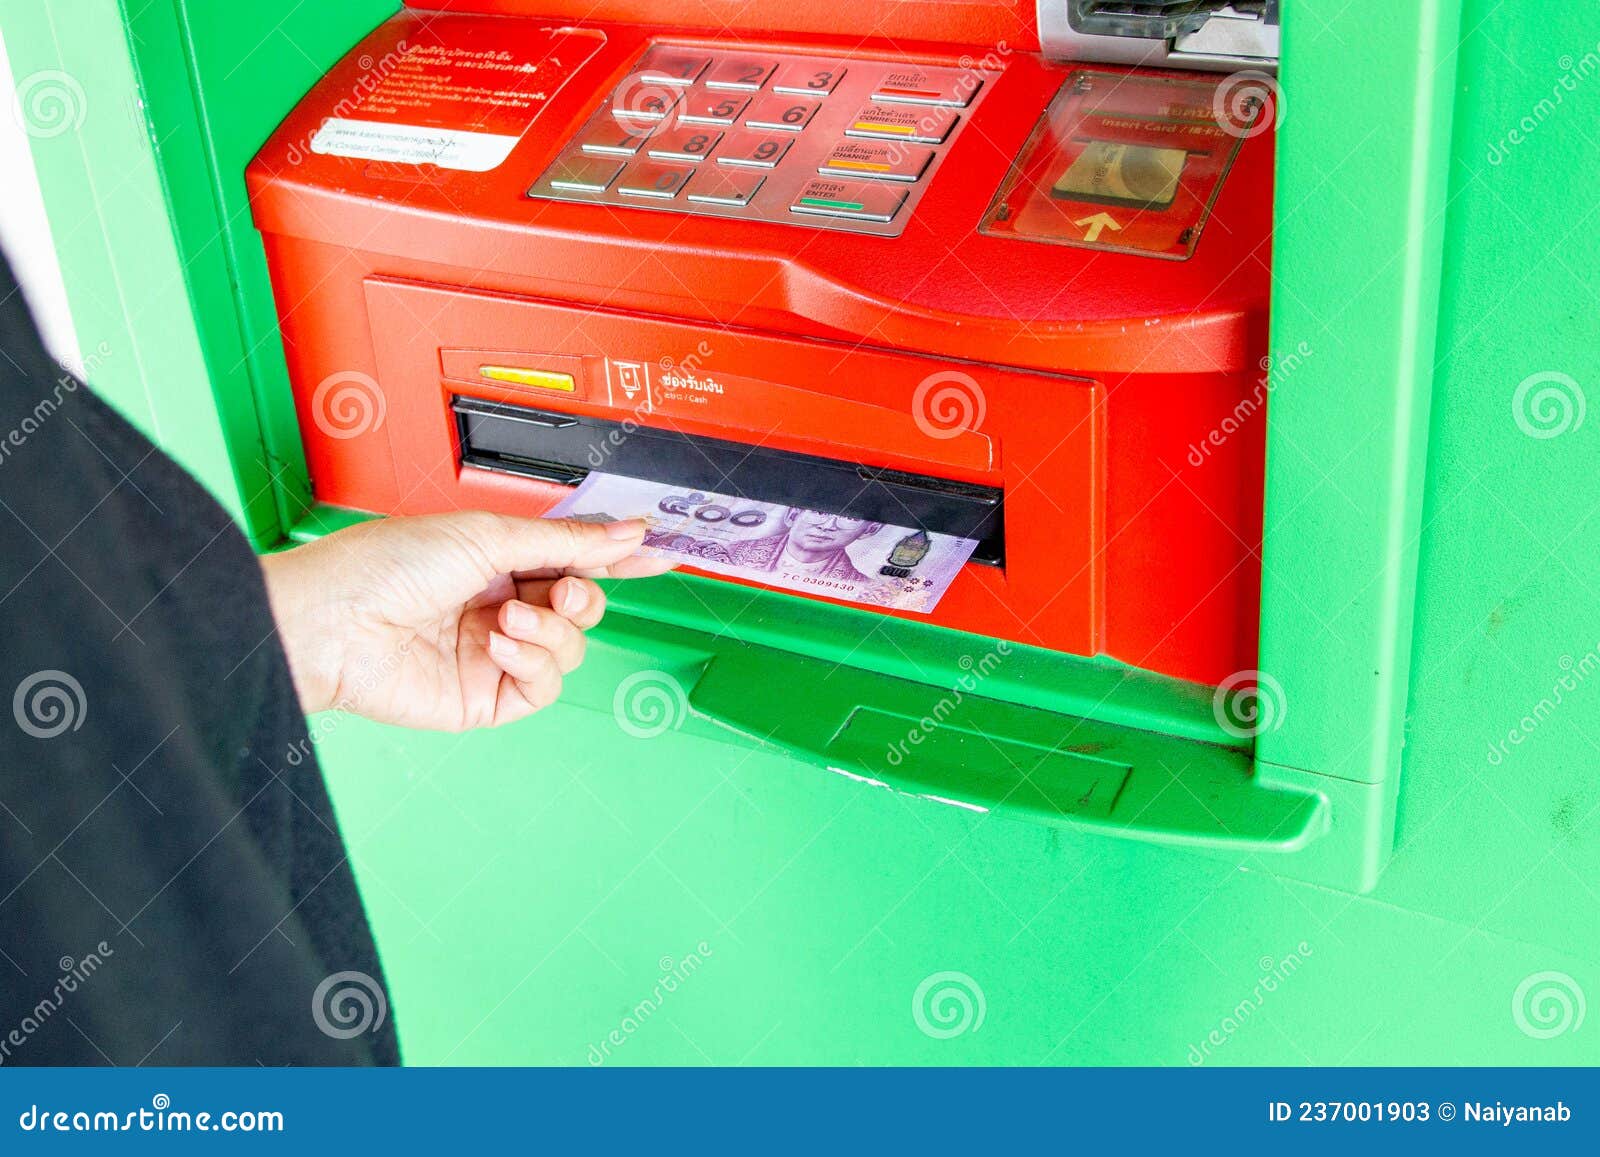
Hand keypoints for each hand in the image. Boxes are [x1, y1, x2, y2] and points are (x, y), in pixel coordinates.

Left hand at [260, 512, 671, 729]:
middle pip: (583, 603)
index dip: (618, 554)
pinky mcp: (488, 697)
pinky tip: (501, 646)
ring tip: (510, 619)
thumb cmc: (384, 567)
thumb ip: (567, 540)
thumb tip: (626, 530)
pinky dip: (534, 663)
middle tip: (563, 588)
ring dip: (552, 630)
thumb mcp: (487, 536)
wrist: (334, 624)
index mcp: (497, 555)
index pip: (575, 555)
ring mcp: (496, 652)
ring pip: (571, 647)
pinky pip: (545, 685)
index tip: (660, 549)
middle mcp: (501, 603)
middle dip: (585, 594)